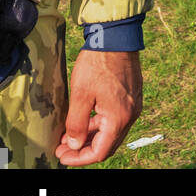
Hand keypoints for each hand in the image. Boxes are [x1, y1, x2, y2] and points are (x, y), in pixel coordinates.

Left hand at [54, 50, 142, 166]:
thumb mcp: (81, 94)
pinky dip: (99, 123)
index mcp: (119, 118)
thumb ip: (77, 124)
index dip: (79, 158)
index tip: (62, 156)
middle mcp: (131, 115)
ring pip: (111, 131)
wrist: (116, 36)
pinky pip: (115, 118)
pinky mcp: (132, 95)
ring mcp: (133, 105)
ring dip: (91, 136)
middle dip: (84, 149)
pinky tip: (85, 118)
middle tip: (63, 148)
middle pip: (107, 144)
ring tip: (70, 134)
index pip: (100, 152)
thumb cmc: (98, 63)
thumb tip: (75, 145)